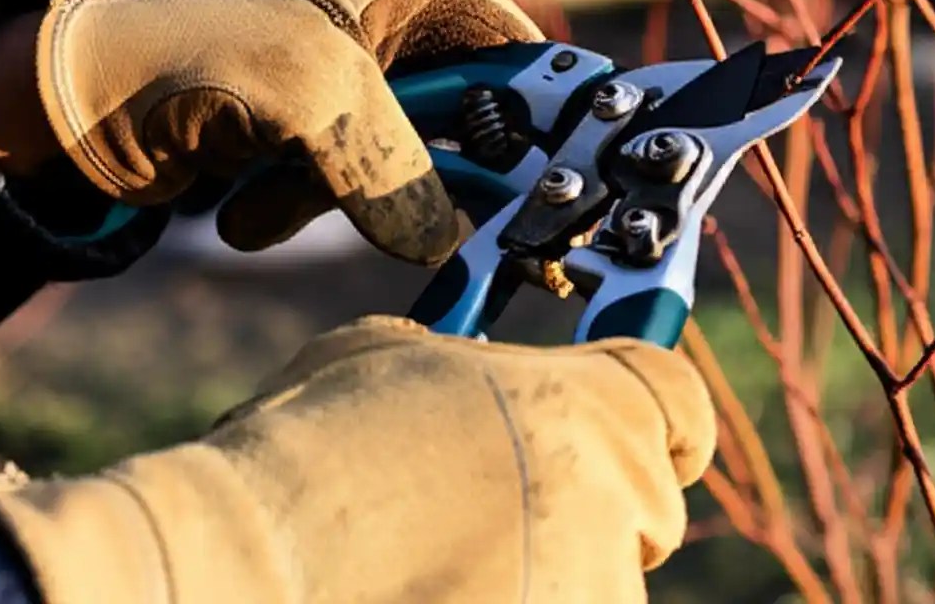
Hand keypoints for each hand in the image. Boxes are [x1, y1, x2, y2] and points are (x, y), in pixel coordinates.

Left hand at [0, 0, 542, 263]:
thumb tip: (447, 239)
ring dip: (345, 202)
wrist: (54, 89)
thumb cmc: (177, 46)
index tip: (541, 195)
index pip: (514, 49)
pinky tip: (245, 215)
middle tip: (419, 232)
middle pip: (463, 116)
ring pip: (401, 161)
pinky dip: (301, 206)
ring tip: (275, 204)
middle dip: (428, 179)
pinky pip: (342, 181)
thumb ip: (396, 168)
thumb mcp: (310, 93)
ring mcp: (340, 72)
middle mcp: (384, 18)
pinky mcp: (301, 122)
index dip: (536, 122)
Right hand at [0, 316, 716, 602]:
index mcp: (590, 401)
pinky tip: (445, 587)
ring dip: (551, 565)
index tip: (659, 440)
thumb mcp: (392, 355)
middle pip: (644, 497)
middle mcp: (615, 494)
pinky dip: (522, 596)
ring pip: (603, 574)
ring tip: (448, 558)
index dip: (665, 418)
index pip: (680, 400)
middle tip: (499, 505)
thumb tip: (479, 369)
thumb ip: (473, 359)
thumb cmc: (312, 451)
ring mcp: (595, 587)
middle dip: (589, 501)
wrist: (255, 563)